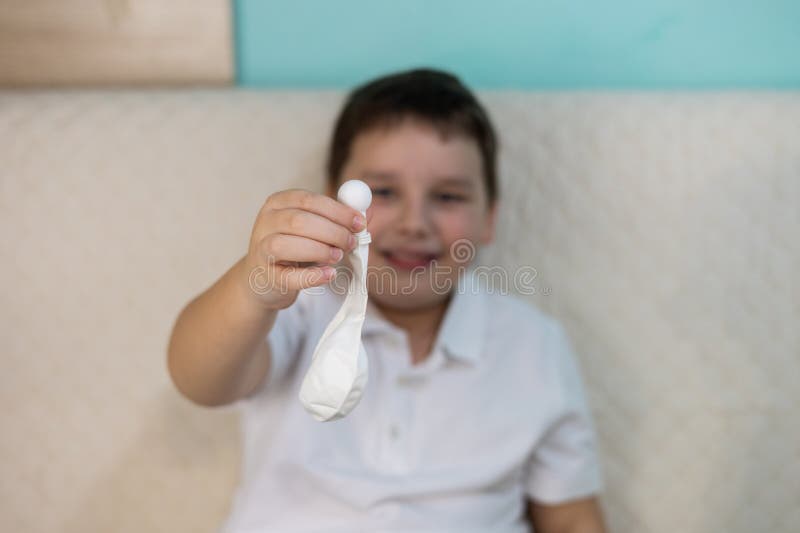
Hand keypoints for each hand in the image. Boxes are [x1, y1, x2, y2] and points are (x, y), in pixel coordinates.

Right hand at [242, 188, 366, 309]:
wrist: (265, 279)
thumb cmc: (295, 249)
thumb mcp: (312, 229)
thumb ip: (336, 219)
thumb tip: (367, 215)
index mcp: (278, 203)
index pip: (308, 200)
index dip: (337, 211)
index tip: (360, 223)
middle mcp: (265, 222)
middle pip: (299, 221)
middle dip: (332, 232)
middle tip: (351, 243)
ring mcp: (260, 249)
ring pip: (287, 245)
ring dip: (320, 250)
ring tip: (337, 257)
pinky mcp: (265, 276)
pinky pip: (288, 276)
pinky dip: (312, 276)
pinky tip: (329, 275)